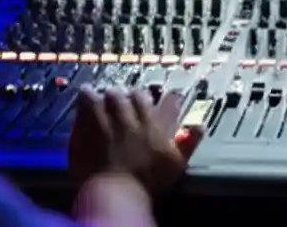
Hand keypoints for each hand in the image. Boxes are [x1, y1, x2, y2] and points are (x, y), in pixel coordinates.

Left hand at [68, 87, 202, 197]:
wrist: (115, 193)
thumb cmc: (148, 183)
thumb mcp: (175, 165)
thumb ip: (188, 144)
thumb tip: (200, 126)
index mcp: (157, 127)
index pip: (168, 103)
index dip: (170, 98)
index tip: (171, 96)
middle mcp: (134, 118)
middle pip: (136, 96)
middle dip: (133, 95)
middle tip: (130, 99)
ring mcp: (110, 120)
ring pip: (110, 96)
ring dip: (108, 94)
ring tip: (104, 93)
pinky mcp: (88, 126)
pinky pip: (87, 104)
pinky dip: (87, 99)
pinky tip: (85, 95)